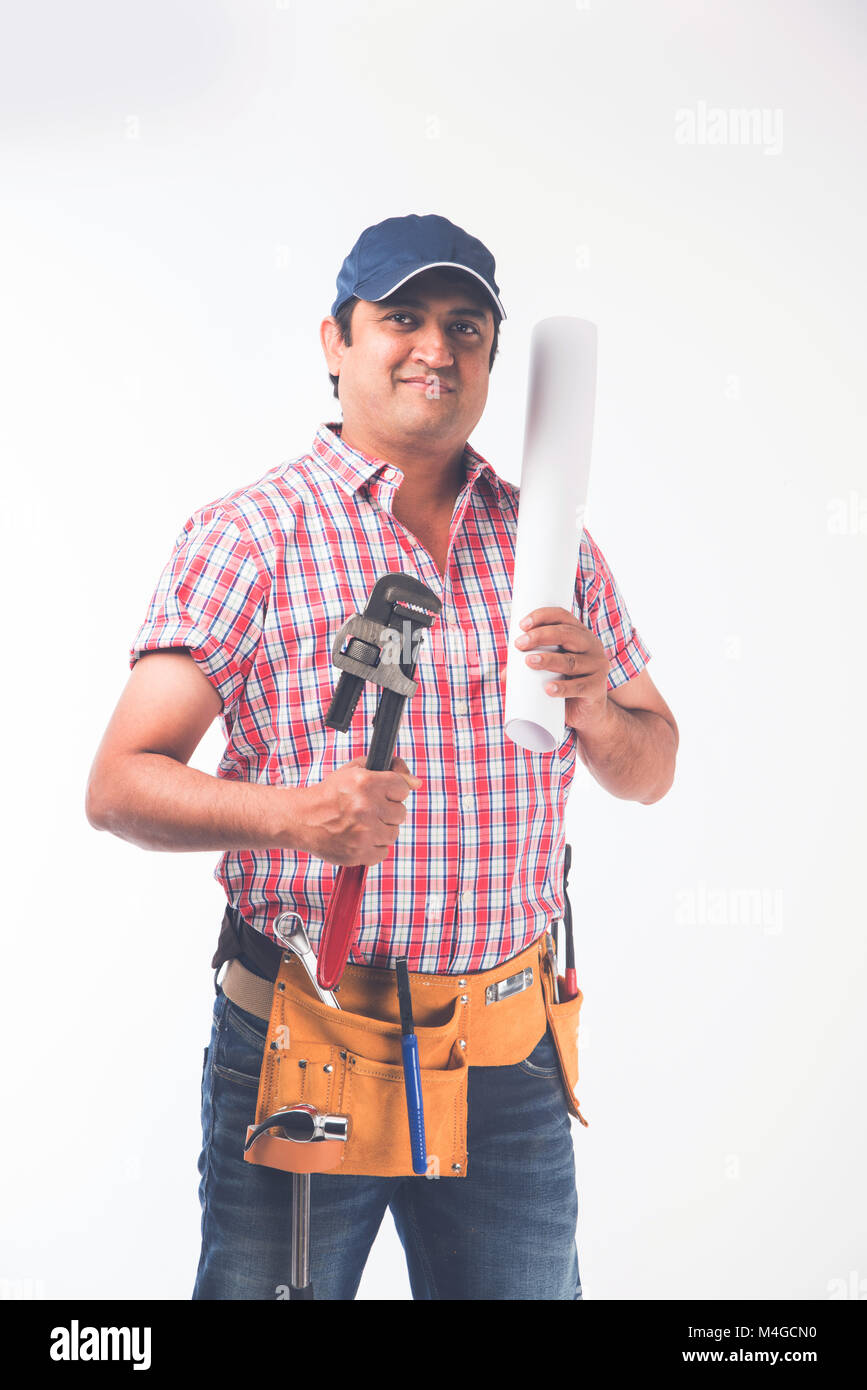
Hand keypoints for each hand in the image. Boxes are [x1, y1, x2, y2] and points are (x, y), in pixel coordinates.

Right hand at [293, 755, 421, 865]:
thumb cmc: (330, 794)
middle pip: (401, 813)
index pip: (403, 788)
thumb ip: (389, 770)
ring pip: (393, 833)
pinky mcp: (360, 853)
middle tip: (367, 810)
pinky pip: (383, 852)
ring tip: (361, 824)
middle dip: (387, 811)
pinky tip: (358, 838)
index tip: (380, 793)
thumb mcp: (355, 770)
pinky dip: (373, 847)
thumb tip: (416, 782)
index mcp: (367, 783)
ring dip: (381, 830)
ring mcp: (364, 832)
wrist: (301, 818)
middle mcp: (367, 807)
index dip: (392, 791)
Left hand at [514, 607, 610, 731]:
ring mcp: (597, 667)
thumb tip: (504, 675)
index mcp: (579, 635)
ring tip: (529, 662)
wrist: (588, 712)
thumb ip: (528, 667)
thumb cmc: (565, 683)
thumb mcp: (549, 670)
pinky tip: (548, 689)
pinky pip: (579, 687)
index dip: (543, 616)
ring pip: (570, 661)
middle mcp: (592, 646)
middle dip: (540, 636)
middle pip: (567, 634)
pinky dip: (562, 688)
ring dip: (548, 660)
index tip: (522, 625)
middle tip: (520, 644)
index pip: (563, 616)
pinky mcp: (597, 688)